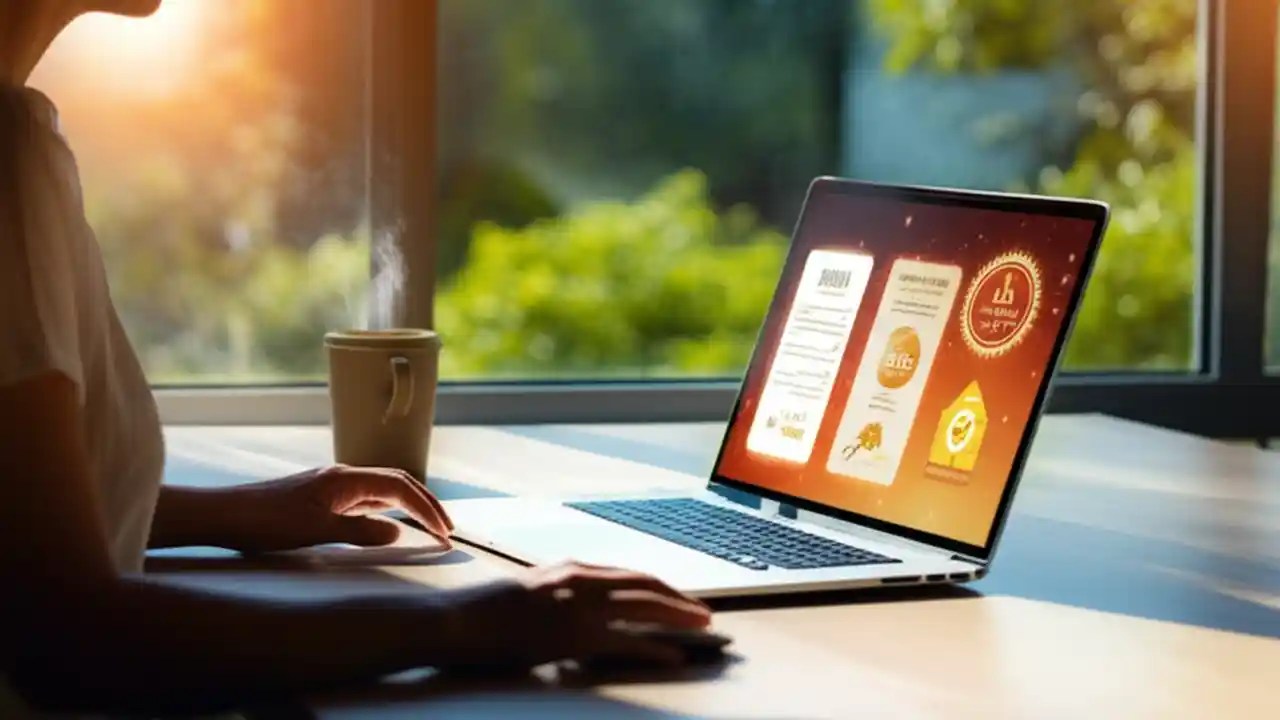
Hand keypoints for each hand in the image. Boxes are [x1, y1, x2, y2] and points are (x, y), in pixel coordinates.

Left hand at [216, 465, 453, 552]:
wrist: (223, 515)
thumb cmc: (265, 521)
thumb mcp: (317, 531)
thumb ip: (361, 531)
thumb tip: (396, 533)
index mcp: (346, 480)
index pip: (400, 489)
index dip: (427, 509)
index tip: (445, 532)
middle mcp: (342, 477)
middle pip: (397, 483)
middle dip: (426, 503)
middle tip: (447, 527)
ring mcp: (331, 486)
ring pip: (381, 490)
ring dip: (408, 505)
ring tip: (427, 525)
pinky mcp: (320, 497)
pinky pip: (365, 499)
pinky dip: (386, 509)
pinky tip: (386, 524)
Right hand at [436, 561, 711, 669]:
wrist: (457, 620)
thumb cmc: (485, 612)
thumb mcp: (529, 591)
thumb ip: (559, 593)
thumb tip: (581, 607)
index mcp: (570, 569)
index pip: (627, 574)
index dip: (658, 586)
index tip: (677, 596)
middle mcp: (580, 579)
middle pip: (644, 584)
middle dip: (678, 597)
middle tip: (703, 611)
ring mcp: (579, 606)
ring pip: (645, 606)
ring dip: (679, 614)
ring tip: (702, 625)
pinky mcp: (574, 635)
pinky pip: (627, 641)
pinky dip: (656, 648)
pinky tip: (674, 656)